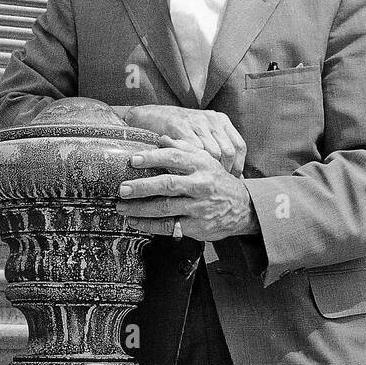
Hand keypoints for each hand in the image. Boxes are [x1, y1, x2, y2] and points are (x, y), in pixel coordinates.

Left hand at [117, 146, 256, 241]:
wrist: (243, 207)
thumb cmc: (217, 180)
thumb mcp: (205, 159)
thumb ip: (183, 148)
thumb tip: (161, 138)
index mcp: (201, 164)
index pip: (174, 158)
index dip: (152, 158)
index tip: (133, 160)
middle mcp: (200, 185)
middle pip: (167, 184)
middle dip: (142, 186)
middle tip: (122, 188)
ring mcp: (198, 207)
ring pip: (165, 208)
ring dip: (140, 209)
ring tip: (122, 207)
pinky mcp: (197, 226)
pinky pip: (169, 226)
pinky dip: (149, 225)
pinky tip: (135, 222)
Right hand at [123, 106, 245, 174]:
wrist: (151, 115)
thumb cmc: (179, 129)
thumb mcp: (202, 132)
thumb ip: (216, 146)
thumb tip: (234, 174)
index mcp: (220, 119)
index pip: (239, 146)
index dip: (238, 165)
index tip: (232, 179)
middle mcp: (211, 119)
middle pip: (228, 151)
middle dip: (225, 170)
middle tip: (218, 185)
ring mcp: (196, 122)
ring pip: (213, 152)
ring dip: (209, 170)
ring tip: (205, 183)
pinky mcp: (180, 126)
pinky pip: (193, 150)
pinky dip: (192, 164)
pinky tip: (189, 174)